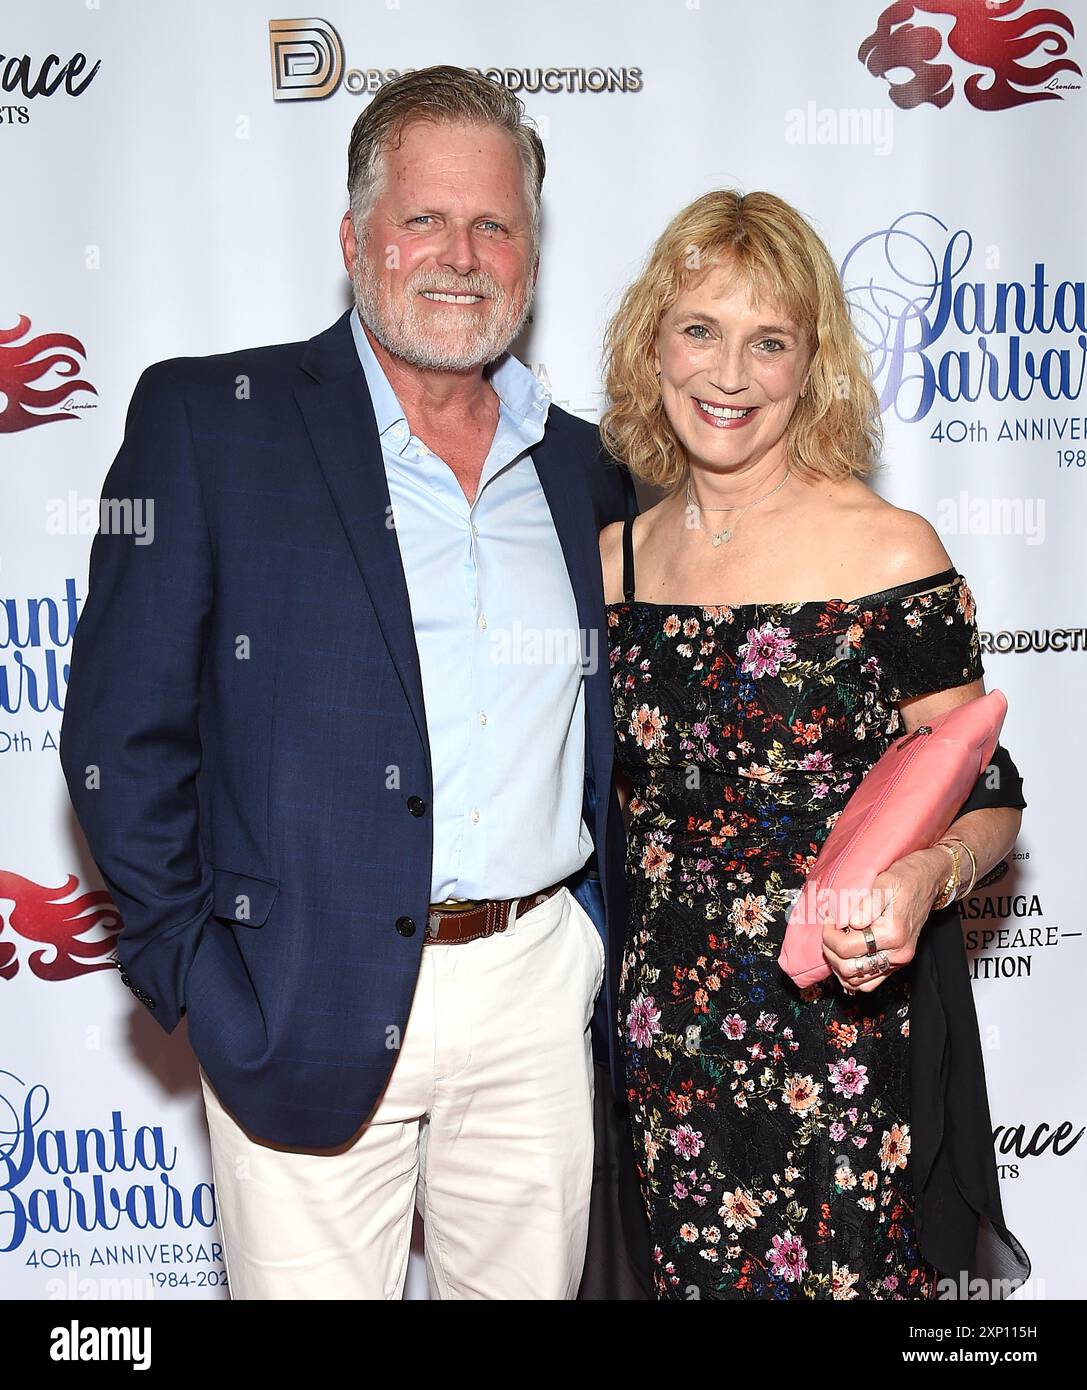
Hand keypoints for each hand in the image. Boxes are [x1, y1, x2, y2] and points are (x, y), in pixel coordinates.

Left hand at [820, 847, 947, 993]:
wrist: (927, 881)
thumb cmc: (904, 879)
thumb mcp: (884, 883)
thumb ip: (867, 905)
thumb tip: (850, 923)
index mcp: (892, 934)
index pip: (846, 948)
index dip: (829, 936)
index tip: (828, 920)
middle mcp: (898, 953)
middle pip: (849, 969)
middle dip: (831, 951)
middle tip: (829, 932)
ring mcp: (898, 961)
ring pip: (857, 981)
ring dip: (839, 965)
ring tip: (835, 944)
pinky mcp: (897, 963)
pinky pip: (870, 982)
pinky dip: (853, 975)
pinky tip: (846, 958)